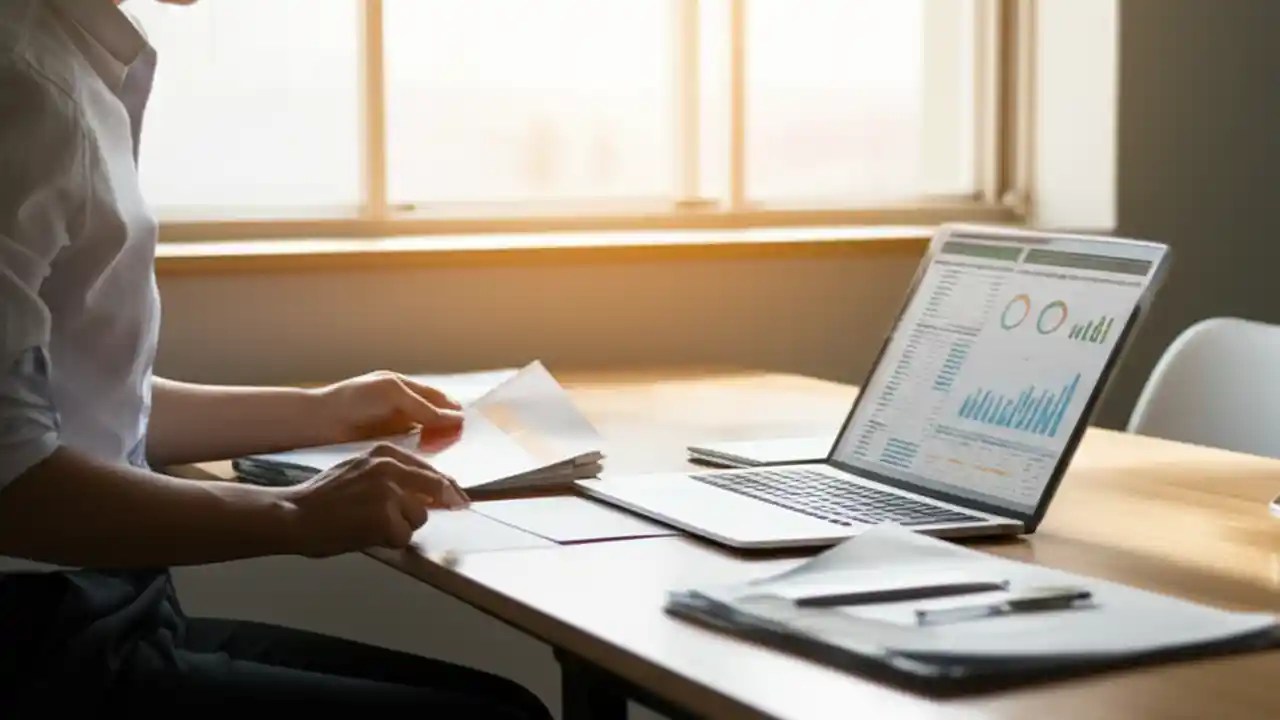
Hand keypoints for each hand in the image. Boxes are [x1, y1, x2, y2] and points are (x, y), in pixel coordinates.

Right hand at [281, 442, 469, 557]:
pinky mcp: (385, 517)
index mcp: (385, 452)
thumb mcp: (358, 469)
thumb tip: (426, 490)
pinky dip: (389, 542)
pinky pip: (403, 537)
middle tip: (450, 511)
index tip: (460, 497)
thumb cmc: (322, 497)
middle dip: (441, 504)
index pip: (430, 469)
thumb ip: (390, 474)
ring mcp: (389, 492)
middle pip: (436, 488)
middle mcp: (391, 467)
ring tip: (372, 526)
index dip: (447, 487)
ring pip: (419, 517)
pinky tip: (367, 536)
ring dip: (402, 528)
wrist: (293, 513)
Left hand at [317, 370, 463, 443]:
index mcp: (401, 387)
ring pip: (423, 436)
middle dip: (448, 428)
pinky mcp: (384, 446)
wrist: (319, 423)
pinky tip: (431, 464)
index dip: (452, 409)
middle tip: (465, 444)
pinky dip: (422, 454)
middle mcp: (399, 407)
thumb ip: (424, 407)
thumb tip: (457, 418)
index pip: (436, 397)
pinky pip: (410, 449)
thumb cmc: (354, 400)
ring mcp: (392, 427)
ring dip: (436, 444)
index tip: (470, 424)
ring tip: (453, 457)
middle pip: (432, 418)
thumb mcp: (393, 395)